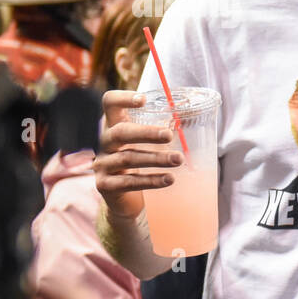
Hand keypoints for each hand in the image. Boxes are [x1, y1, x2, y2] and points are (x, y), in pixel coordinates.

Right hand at [94, 90, 181, 218]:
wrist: (129, 199)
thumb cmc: (143, 163)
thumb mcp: (150, 143)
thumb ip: (163, 131)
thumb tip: (195, 118)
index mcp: (115, 125)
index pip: (110, 104)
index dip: (123, 99)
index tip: (144, 100)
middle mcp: (105, 142)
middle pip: (121, 132)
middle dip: (146, 133)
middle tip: (169, 135)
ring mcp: (102, 164)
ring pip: (128, 158)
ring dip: (156, 158)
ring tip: (178, 159)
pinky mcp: (105, 185)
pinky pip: (128, 182)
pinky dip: (150, 180)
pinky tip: (169, 179)